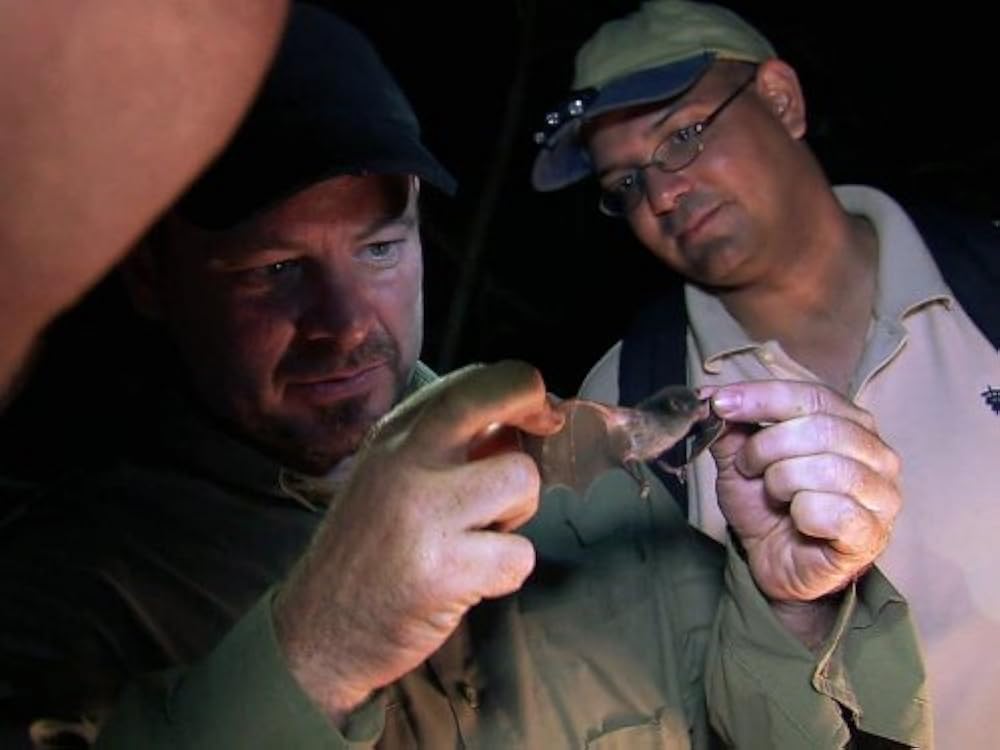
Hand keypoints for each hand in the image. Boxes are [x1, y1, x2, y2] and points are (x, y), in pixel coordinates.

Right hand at [274, 361, 562, 722]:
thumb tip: (520, 423)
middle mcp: (405, 461)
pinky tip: (469, 582)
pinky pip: (519, 555)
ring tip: (480, 537)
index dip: (518, 389)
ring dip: (518, 515)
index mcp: (394, 435)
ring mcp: (423, 513)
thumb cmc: (367, 552)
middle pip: (494, 394)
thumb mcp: (390, 478)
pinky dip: (506, 573)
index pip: (470, 381)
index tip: (536, 413)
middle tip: (545, 429)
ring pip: (522, 479)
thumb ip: (444, 446)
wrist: (317, 631)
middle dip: (535, 405)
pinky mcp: (443, 569)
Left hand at [707, 380, 899, 604]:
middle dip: (766, 446)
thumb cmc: (768, 508)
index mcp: (850, 423)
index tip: (720, 403)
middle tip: (747, 466)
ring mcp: (881, 493)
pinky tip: (798, 521)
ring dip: (780, 481)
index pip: (811, 395)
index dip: (762, 397)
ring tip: (774, 495)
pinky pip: (831, 510)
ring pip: (825, 468)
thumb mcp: (740, 460)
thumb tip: (710, 398)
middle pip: (819, 428)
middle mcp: (876, 453)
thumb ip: (731, 428)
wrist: (776, 564)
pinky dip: (802, 514)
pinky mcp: (872, 532)